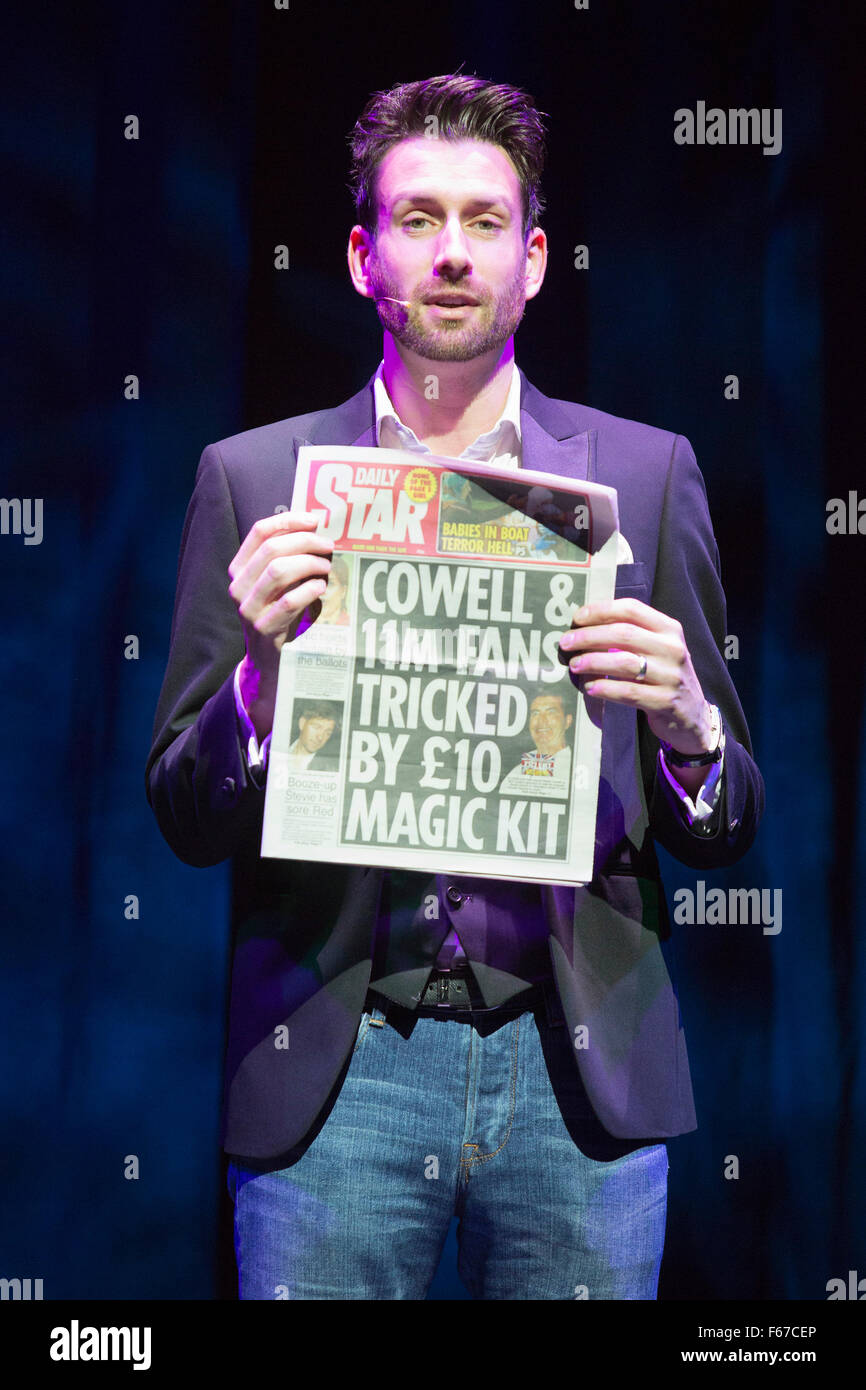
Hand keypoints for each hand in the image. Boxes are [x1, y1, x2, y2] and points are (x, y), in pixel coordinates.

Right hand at [228, 511, 333, 739]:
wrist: (269, 661)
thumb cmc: (279, 615)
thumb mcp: (276, 584)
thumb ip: (286, 557)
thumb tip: (315, 525)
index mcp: (239, 569)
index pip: (259, 532)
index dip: (288, 520)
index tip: (315, 520)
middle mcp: (239, 586)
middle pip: (272, 548)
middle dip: (305, 542)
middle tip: (329, 545)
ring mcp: (249, 609)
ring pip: (278, 571)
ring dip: (309, 564)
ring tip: (326, 567)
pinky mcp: (264, 629)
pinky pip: (289, 601)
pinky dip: (309, 590)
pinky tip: (322, 588)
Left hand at [559, 598, 712, 753]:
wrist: (692, 714)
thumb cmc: (664, 676)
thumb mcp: (657, 649)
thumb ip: (630, 636)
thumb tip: (583, 627)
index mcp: (669, 629)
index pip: (632, 609)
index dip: (601, 611)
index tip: (577, 618)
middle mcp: (673, 649)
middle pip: (623, 634)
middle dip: (588, 637)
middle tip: (565, 643)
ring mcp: (671, 676)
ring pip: (624, 663)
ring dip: (593, 662)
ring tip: (574, 665)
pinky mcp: (665, 701)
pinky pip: (629, 692)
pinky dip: (605, 688)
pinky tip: (589, 687)